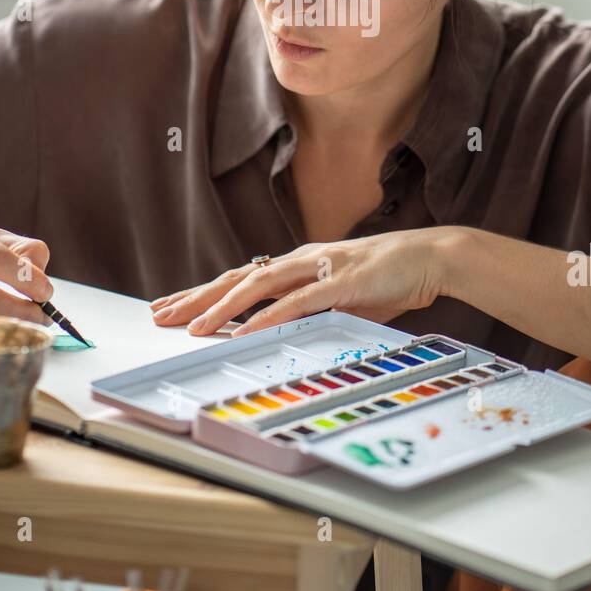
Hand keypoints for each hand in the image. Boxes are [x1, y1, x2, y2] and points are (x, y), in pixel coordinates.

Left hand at [150, 227, 454, 334]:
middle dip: (196, 297)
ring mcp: (319, 268)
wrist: (431, 258)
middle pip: (237, 278)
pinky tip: (243, 328)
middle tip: (160, 314)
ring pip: (258, 285)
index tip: (175, 307)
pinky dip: (268, 315)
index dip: (206, 293)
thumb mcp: (340, 301)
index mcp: (300, 264)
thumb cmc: (389, 280)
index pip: (242, 278)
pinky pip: (296, 301)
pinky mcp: (340, 282)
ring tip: (193, 325)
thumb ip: (310, 313)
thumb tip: (278, 332)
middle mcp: (301, 260)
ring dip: (222, 306)